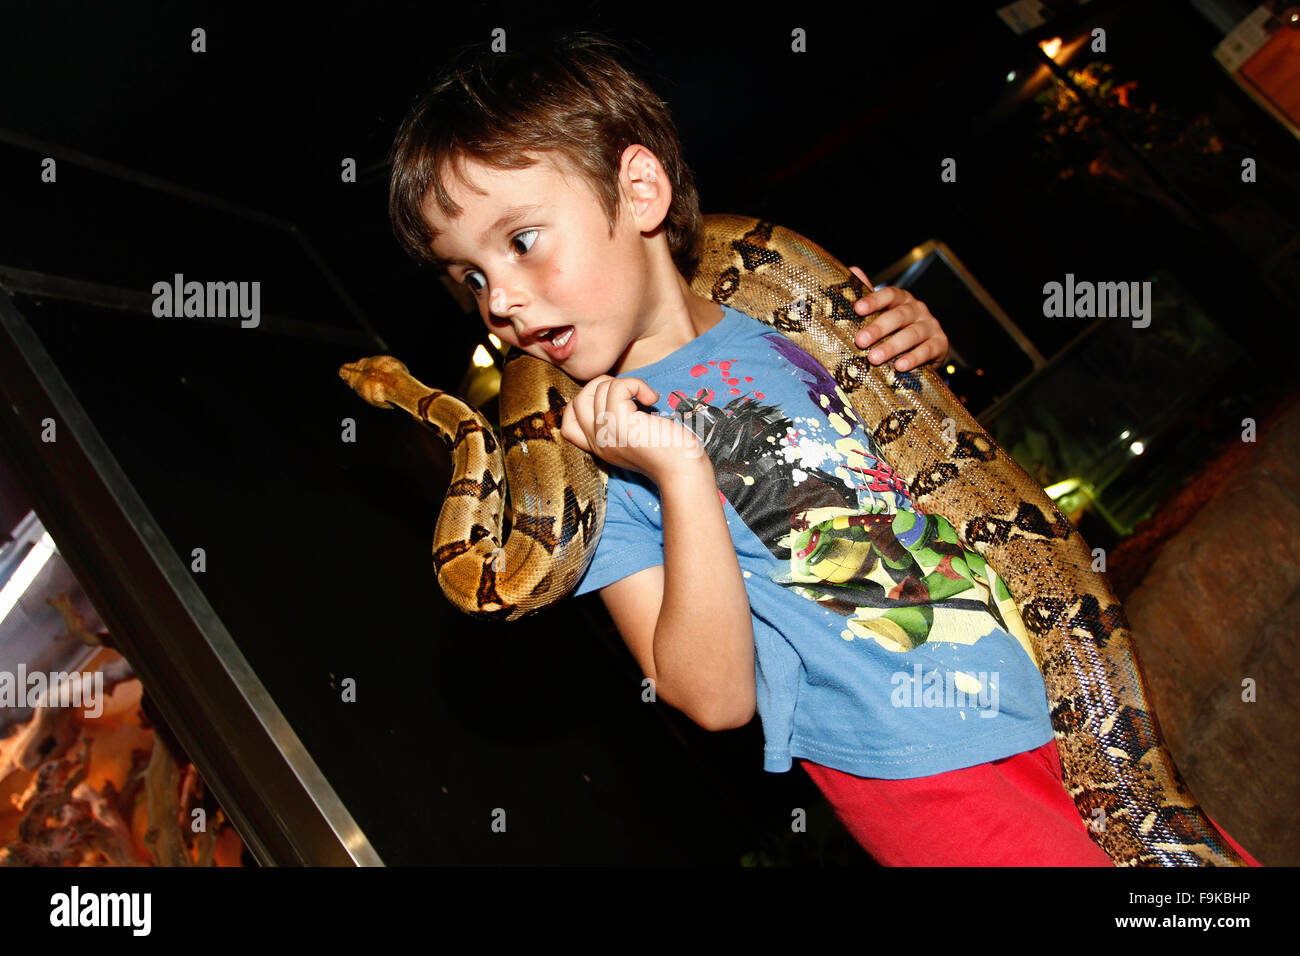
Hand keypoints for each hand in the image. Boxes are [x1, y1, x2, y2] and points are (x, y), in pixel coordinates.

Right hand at [561, 375, 706, 482]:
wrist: (684, 470)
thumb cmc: (670, 451)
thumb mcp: (634, 437)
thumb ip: (619, 422)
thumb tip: (616, 390)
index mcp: (599, 447)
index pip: (568, 424)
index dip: (585, 402)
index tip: (614, 401)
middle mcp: (598, 442)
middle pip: (578, 401)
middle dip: (602, 385)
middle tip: (629, 393)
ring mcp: (606, 434)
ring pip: (599, 389)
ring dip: (625, 384)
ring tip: (646, 397)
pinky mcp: (620, 424)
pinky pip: (617, 388)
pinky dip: (636, 384)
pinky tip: (652, 397)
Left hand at [846, 265, 948, 371]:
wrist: (922, 352)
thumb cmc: (895, 331)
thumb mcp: (880, 315)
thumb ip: (868, 298)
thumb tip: (854, 270)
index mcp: (901, 299)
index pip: (889, 294)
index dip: (874, 300)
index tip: (858, 309)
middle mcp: (917, 309)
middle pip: (899, 315)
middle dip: (878, 328)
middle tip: (860, 341)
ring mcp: (930, 326)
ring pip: (912, 334)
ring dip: (892, 346)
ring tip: (874, 358)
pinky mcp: (940, 344)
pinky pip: (927, 350)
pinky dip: (914, 358)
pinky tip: (900, 366)